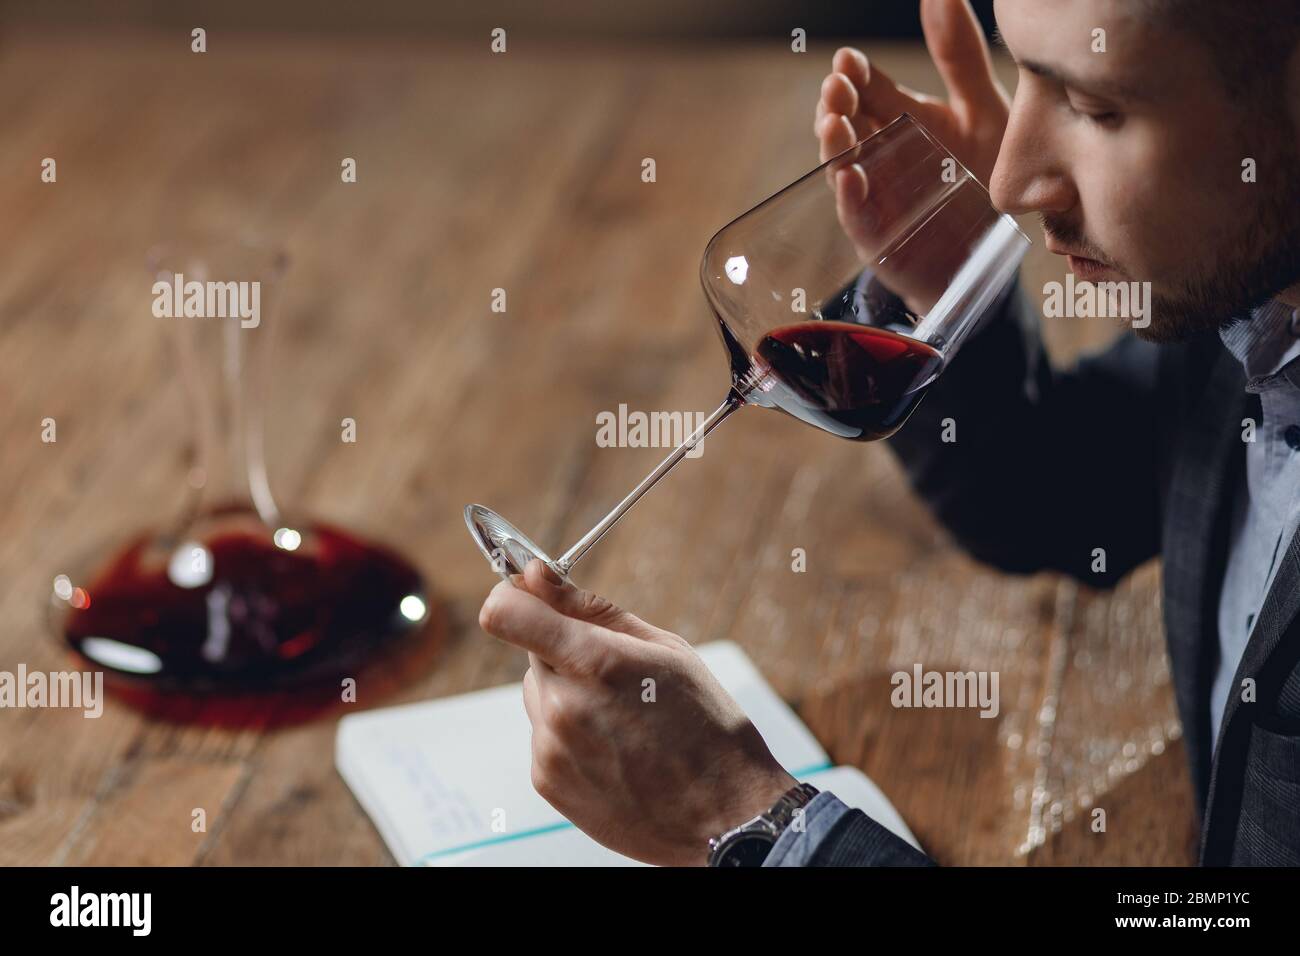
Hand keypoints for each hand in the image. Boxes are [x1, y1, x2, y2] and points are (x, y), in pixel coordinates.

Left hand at [477, 560, 797, 866]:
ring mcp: (550, 749)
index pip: (505, 613)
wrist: (725, 816)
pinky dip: (570, 737)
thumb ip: (591, 609)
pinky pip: (544, 737)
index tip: (530, 598)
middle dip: (564, 654)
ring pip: (538, 696)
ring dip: (567, 697)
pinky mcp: (547, 782)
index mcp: (596, 662)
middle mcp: (563, 706)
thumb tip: (537, 575)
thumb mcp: (664, 650)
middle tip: (617, 679)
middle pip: (531, 653)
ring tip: (623, 723)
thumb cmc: (707, 727)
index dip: (513, 598)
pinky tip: (615, 752)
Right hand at [814, 0, 1010, 313]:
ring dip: (833, 145)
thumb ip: (959, 54)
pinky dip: (850, 196)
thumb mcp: (983, 109)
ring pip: (840, 165)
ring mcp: (872, 193)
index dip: (854, 73)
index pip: (867, 88)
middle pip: (846, 122)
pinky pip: (856, 214)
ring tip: (833, 122)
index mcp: (900, 117)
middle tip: (837, 85)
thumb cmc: (983, 175)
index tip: (848, 59)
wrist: (994, 250)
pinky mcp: (876, 234)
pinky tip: (851, 176)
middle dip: (836, 104)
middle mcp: (878, 152)